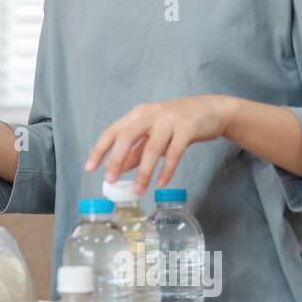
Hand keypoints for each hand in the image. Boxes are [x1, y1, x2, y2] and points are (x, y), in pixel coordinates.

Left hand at [84, 95, 234, 193]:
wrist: (211, 110)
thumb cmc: (178, 122)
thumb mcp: (154, 132)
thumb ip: (137, 149)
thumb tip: (119, 168)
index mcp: (139, 114)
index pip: (113, 131)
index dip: (100, 150)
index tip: (90, 168)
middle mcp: (151, 114)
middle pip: (127, 136)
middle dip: (117, 160)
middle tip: (111, 181)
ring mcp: (169, 120)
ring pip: (151, 148)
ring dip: (143, 172)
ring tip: (138, 191)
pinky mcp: (187, 128)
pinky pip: (174, 153)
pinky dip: (166, 170)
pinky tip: (161, 183)